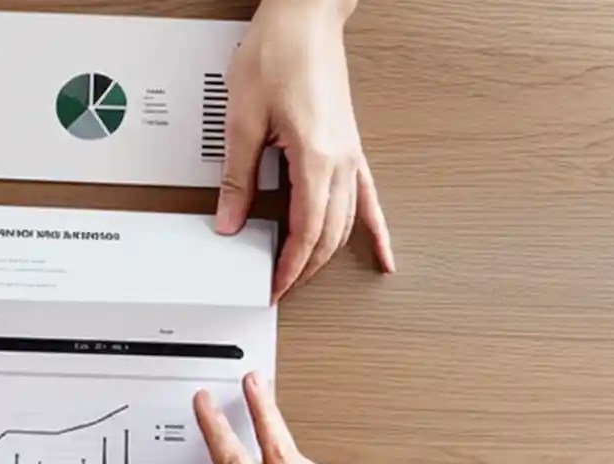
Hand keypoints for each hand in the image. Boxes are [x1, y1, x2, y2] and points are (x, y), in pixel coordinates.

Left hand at [218, 0, 393, 300]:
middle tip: (281, 287)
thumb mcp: (243, 120)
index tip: (275, 285)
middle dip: (305, 267)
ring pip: (345, 221)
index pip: (306, 231)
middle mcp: (340, 160)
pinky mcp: (349, 145)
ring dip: (327, 254)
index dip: (290, 266)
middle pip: (328, 233)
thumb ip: (238, 178)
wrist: (304, 17)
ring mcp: (350, 154)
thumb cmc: (278, 53)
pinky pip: (367, 197)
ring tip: (306, 275)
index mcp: (316, 157)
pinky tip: (383, 254)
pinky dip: (375, 230)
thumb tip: (230, 219)